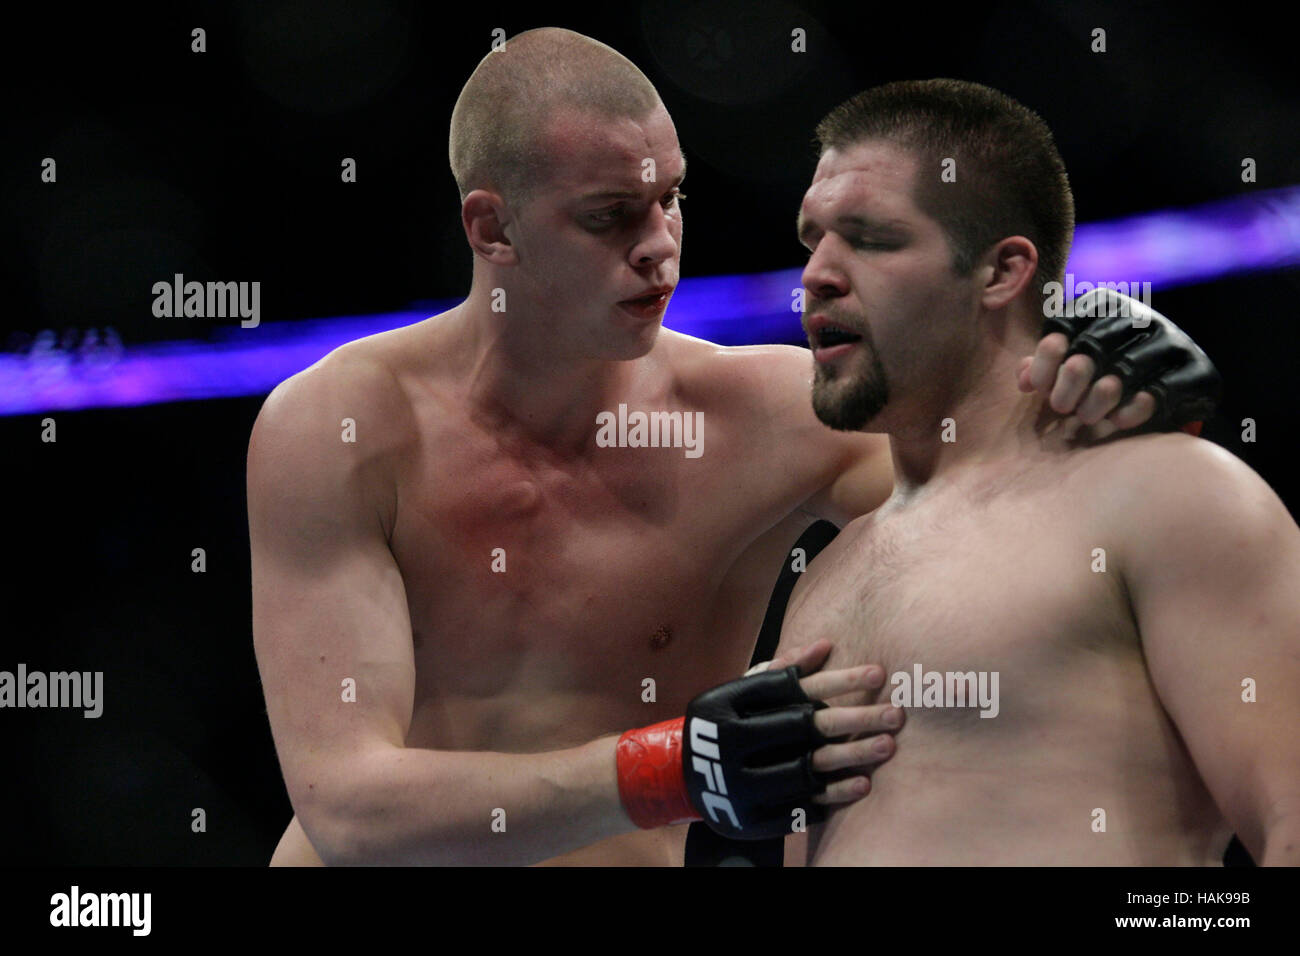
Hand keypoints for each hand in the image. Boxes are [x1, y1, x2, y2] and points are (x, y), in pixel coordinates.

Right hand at [682, 641, 901, 838]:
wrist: (680, 775)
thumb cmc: (721, 721)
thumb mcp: (738, 691)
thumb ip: (781, 670)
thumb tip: (824, 646)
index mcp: (734, 705)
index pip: (797, 688)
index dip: (839, 681)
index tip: (879, 674)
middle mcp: (738, 742)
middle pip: (807, 727)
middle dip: (855, 721)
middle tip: (896, 715)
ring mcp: (745, 782)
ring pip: (809, 767)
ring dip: (852, 756)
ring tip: (888, 747)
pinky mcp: (754, 815)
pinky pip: (801, 806)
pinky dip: (834, 795)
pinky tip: (863, 784)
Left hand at [1018, 288, 1220, 436]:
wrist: (1173, 388)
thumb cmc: (1105, 374)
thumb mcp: (1072, 366)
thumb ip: (1045, 367)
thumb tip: (1024, 380)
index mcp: (1104, 306)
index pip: (1065, 324)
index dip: (1045, 358)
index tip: (1036, 388)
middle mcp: (1140, 315)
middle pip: (1092, 346)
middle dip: (1069, 382)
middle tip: (1061, 408)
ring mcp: (1172, 340)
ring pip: (1125, 369)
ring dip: (1098, 399)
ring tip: (1085, 418)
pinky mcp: (1197, 370)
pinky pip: (1161, 390)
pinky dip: (1134, 409)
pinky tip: (1117, 421)